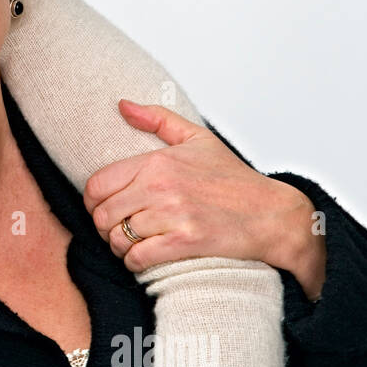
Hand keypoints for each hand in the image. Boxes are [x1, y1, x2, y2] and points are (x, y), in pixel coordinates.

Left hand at [82, 100, 322, 288]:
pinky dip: (133, 262)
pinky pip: (137, 257)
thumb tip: (122, 105)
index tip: (104, 209)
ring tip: (131, 244)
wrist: (273, 214)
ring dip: (119, 247)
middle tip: (118, 231)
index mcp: (157, 162)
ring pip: (117, 238)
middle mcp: (160, 187)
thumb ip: (157, 119)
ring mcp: (172, 215)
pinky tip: (143, 258)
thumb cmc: (234, 179)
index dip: (93, 202)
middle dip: (105, 227)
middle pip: (102, 215)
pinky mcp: (184, 242)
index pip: (96, 185)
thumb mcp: (197, 139)